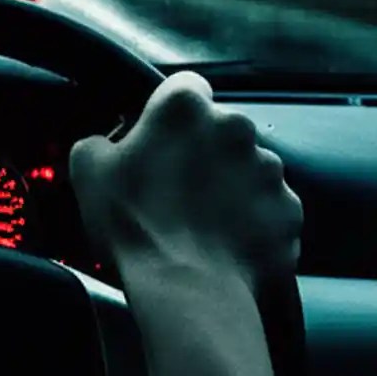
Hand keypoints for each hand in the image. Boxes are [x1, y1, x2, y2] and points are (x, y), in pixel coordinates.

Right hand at [69, 72, 301, 291]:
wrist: (186, 288)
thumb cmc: (135, 226)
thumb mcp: (88, 171)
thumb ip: (99, 141)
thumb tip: (106, 145)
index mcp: (186, 108)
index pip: (184, 88)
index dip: (169, 115)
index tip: (158, 141)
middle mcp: (236, 128)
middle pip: (219, 130)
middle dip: (203, 154)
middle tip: (174, 192)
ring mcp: (269, 170)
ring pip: (247, 169)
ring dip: (229, 188)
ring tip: (200, 225)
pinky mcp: (289, 209)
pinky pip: (269, 209)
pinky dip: (252, 222)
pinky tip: (224, 244)